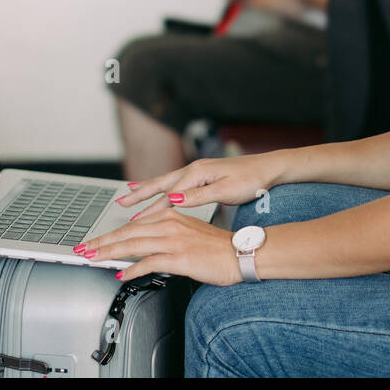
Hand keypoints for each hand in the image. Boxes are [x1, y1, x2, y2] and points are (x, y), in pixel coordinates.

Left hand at [77, 210, 239, 284]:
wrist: (240, 253)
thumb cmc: (217, 246)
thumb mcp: (188, 232)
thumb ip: (165, 234)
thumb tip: (144, 245)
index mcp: (171, 216)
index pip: (133, 224)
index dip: (110, 233)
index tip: (95, 240)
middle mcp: (170, 224)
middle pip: (128, 233)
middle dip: (102, 241)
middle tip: (84, 249)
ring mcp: (173, 240)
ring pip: (133, 244)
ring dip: (110, 253)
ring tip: (94, 259)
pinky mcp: (179, 257)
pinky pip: (149, 262)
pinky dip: (133, 269)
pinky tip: (123, 274)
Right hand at [117, 153, 285, 217]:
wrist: (268, 168)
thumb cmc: (251, 179)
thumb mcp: (225, 190)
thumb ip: (198, 196)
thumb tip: (174, 200)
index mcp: (197, 173)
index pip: (168, 194)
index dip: (150, 208)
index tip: (135, 220)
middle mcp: (194, 170)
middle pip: (160, 183)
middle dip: (140, 193)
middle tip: (121, 201)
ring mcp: (198, 172)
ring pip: (166, 182)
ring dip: (147, 190)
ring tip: (130, 194)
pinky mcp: (203, 176)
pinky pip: (175, 183)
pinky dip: (162, 188)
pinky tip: (159, 193)